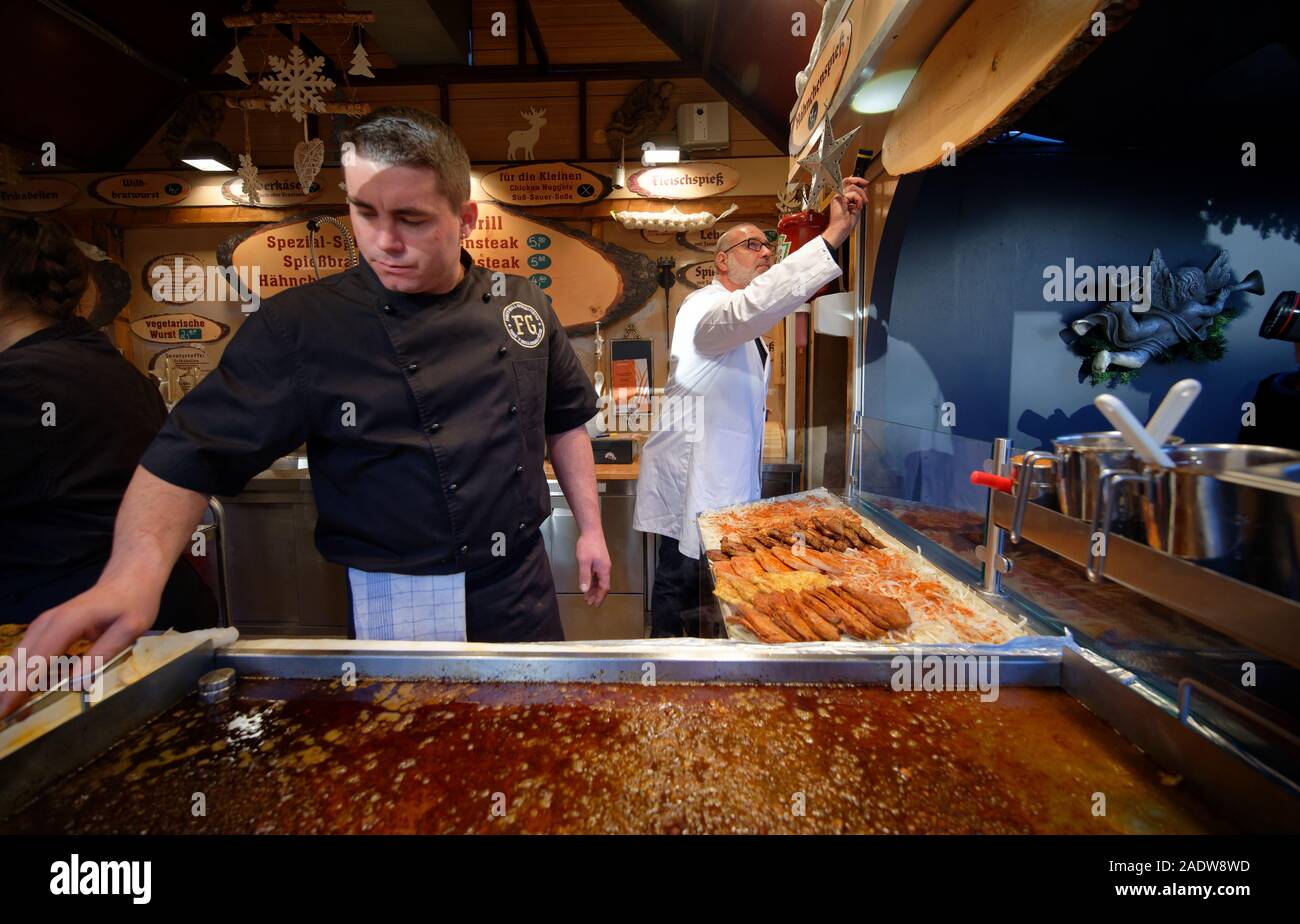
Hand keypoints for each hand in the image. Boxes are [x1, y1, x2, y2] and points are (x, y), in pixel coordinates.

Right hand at [0, 577, 158, 718]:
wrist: (129, 578)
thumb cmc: (133, 602)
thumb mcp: (129, 629)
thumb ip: (102, 653)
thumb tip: (76, 682)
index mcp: (68, 622)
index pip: (38, 659)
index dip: (20, 687)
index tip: (6, 709)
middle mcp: (49, 621)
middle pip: (22, 661)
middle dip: (9, 691)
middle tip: (4, 718)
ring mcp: (45, 623)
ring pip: (20, 658)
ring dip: (13, 684)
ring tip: (12, 712)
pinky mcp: (46, 628)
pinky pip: (29, 654)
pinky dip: (23, 674)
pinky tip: (23, 693)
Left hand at [574, 530, 610, 605]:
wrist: (591, 531)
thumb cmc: (588, 545)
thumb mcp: (584, 562)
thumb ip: (584, 576)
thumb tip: (584, 590)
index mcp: (604, 570)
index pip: (604, 588)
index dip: (600, 597)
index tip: (595, 604)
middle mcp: (605, 568)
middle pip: (603, 585)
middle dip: (596, 595)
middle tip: (589, 603)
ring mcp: (602, 565)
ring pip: (599, 581)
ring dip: (593, 589)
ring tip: (587, 596)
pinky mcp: (599, 561)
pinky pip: (597, 575)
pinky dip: (593, 582)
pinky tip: (588, 584)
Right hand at [821, 175, 868, 247]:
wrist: (841, 229)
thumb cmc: (846, 223)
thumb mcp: (857, 206)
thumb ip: (858, 197)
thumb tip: (864, 188)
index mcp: (843, 198)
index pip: (848, 184)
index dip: (857, 181)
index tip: (865, 183)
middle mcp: (839, 195)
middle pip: (848, 180)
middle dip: (858, 180)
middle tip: (865, 184)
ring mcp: (838, 196)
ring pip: (852, 187)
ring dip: (861, 194)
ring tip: (862, 203)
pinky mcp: (838, 198)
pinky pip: (851, 193)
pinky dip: (857, 199)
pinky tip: (857, 206)